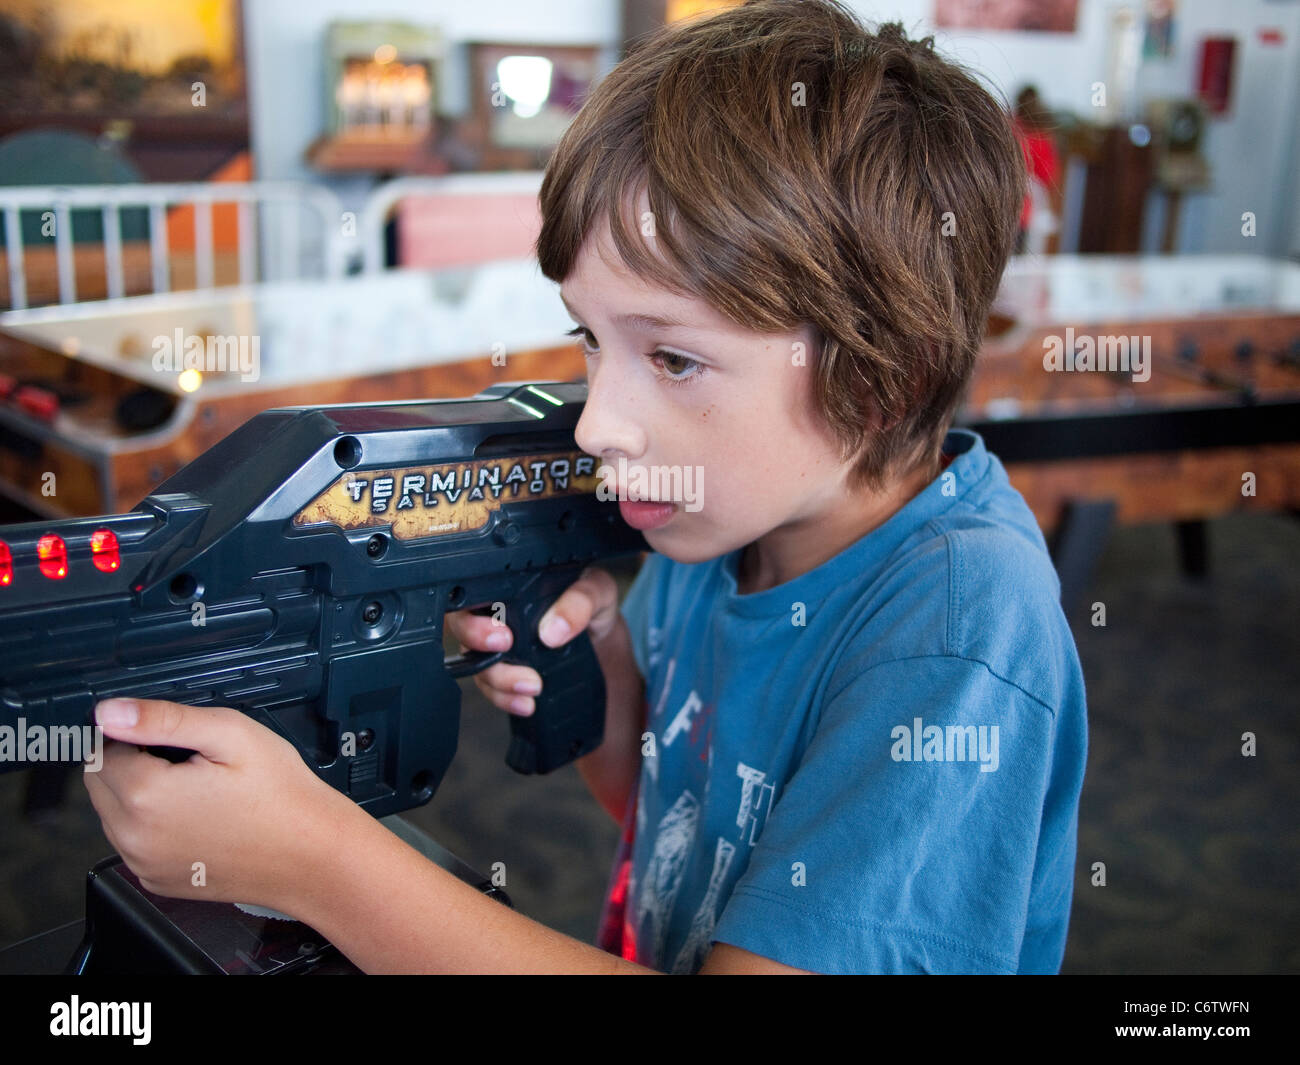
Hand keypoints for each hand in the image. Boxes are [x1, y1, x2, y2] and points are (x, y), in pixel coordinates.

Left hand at [83, 697, 350, 910]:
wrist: (312, 854)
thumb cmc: (281, 795)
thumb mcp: (231, 734)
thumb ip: (164, 719)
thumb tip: (109, 712)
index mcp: (146, 794)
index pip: (103, 749)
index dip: (135, 734)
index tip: (171, 735)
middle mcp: (134, 836)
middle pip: (100, 784)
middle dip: (130, 764)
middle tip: (188, 759)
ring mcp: (144, 864)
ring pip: (113, 815)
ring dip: (138, 795)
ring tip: (196, 788)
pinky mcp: (158, 881)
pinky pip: (134, 845)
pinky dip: (152, 827)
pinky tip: (196, 818)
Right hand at [444, 565, 619, 717]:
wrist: (602, 644)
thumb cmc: (594, 607)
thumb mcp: (597, 592)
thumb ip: (580, 602)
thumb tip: (554, 629)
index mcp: (512, 583)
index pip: (475, 588)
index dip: (475, 609)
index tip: (501, 630)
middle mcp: (496, 612)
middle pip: (462, 624)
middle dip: (476, 639)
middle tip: (505, 646)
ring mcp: (496, 645)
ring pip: (475, 662)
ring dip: (499, 678)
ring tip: (531, 684)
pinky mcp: (502, 672)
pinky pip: (490, 688)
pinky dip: (505, 699)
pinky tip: (526, 702)